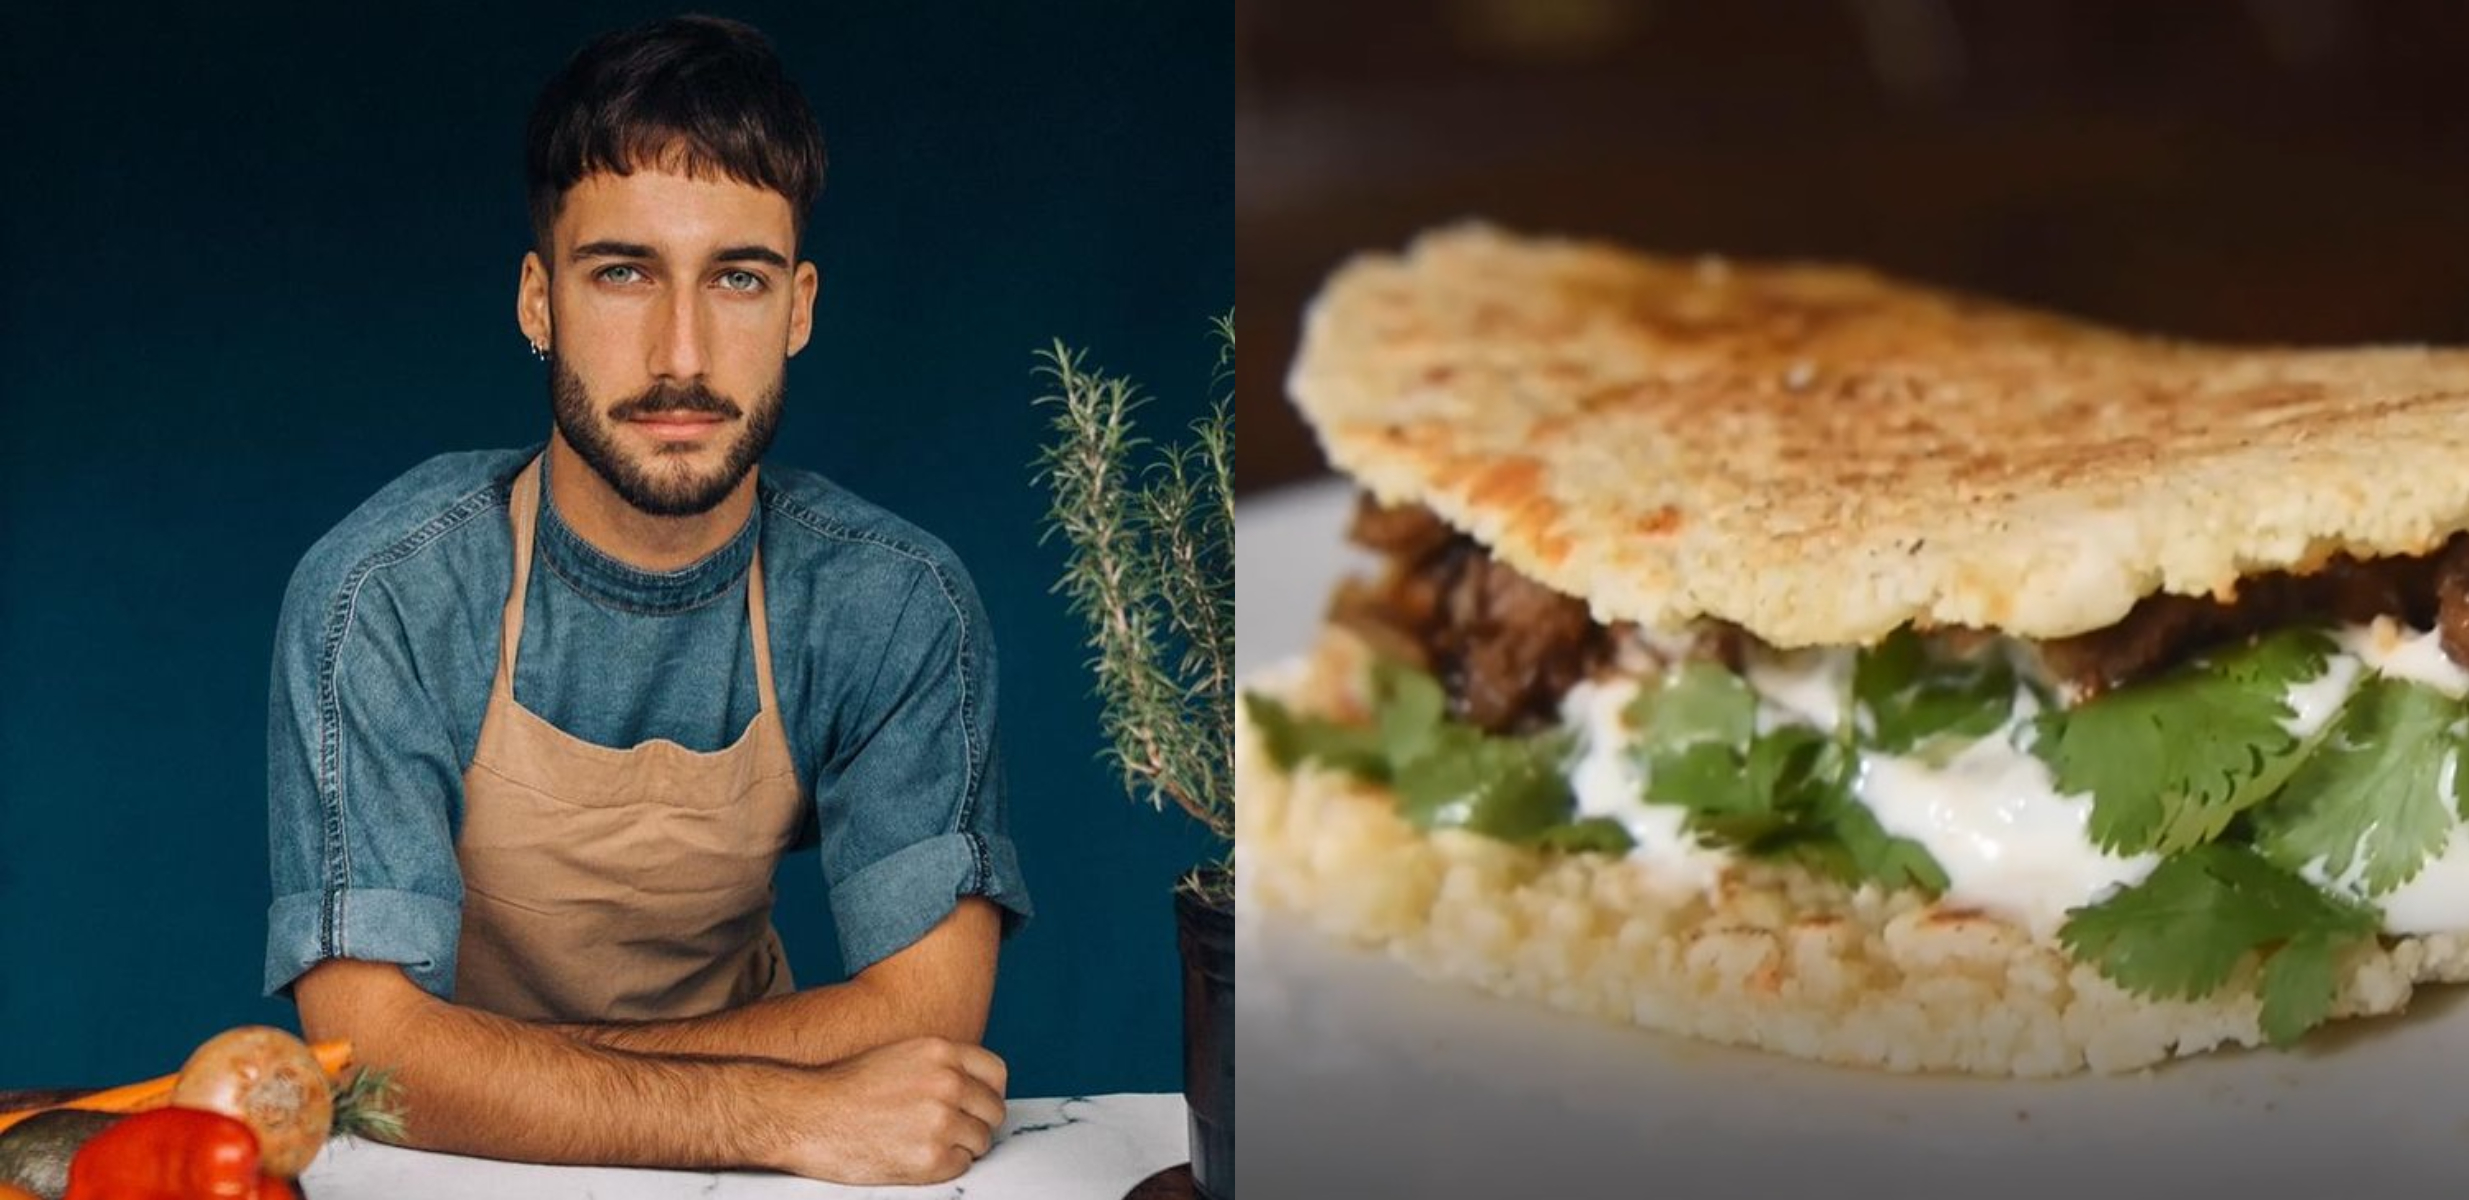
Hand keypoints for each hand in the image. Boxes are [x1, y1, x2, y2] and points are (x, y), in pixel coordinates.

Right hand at [761, 1036, 1008, 1183]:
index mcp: (941, 1052)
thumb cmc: (845, 1088)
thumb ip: (940, 1067)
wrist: (807, 1115)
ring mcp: (941, 1120)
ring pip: (980, 1141)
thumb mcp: (900, 1056)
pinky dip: (943, 1167)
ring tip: (924, 1144)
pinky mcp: (931, 1158)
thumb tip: (972, 1090)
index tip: (977, 1106)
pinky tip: (913, 1157)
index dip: (987, 1093)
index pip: (996, 1074)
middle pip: (993, 1111)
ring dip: (960, 1147)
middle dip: (976, 1123)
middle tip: (950, 1132)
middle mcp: (947, 1082)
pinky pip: (960, 1165)